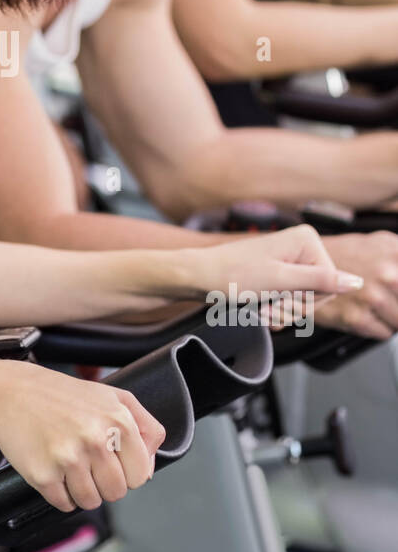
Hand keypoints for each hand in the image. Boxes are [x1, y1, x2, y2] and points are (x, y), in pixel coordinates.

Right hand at [0, 359, 165, 512]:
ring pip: (91, 502)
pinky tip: (53, 468)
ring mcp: (68, 459)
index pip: (140, 475)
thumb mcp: (113, 396)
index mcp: (118, 420)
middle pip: (117, 492)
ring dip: (81, 490)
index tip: (111, 459)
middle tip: (86, 460)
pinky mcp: (44, 475)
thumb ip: (145, 427)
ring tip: (69, 464)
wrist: (10, 393)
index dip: (126, 471)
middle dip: (103, 481)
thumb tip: (150, 466)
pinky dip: (60, 493)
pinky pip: (64, 505)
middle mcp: (95, 439)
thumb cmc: (62, 395)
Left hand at [194, 224, 362, 328]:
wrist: (197, 278)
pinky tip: (261, 311)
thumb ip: (320, 281)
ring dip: (283, 312)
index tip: (281, 302)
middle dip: (293, 307)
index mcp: (307, 240)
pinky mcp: (279, 272)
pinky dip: (276, 310)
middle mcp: (301, 246)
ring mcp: (290, 259)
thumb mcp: (280, 281)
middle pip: (319, 293)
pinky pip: (290, 299)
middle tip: (268, 308)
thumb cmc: (231, 275)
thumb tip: (355, 282)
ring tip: (261, 309)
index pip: (332, 284)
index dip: (307, 301)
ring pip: (304, 300)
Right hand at [316, 231, 397, 338]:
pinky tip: (368, 313)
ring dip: (394, 318)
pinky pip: (384, 334)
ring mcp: (372, 298)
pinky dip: (380, 328)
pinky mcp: (357, 319)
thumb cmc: (346, 255)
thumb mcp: (382, 242)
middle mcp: (387, 275)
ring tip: (379, 305)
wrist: (305, 266)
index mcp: (394, 253)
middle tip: (390, 299)